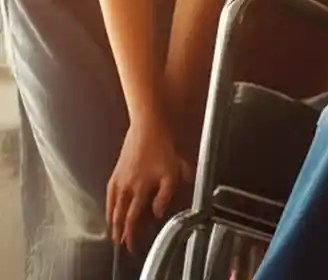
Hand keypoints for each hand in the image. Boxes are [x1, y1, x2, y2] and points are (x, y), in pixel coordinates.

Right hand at [106, 114, 192, 255]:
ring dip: (113, 221)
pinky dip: (109, 206)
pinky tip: (111, 209)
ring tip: (114, 232)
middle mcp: (126, 187)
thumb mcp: (173, 173)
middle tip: (120, 243)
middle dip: (120, 232)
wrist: (147, 128)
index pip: (134, 218)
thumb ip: (166, 195)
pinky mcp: (115, 173)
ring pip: (113, 207)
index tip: (131, 245)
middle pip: (120, 216)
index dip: (132, 234)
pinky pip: (109, 195)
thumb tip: (157, 213)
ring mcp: (118, 180)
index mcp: (140, 189)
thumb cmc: (163, 149)